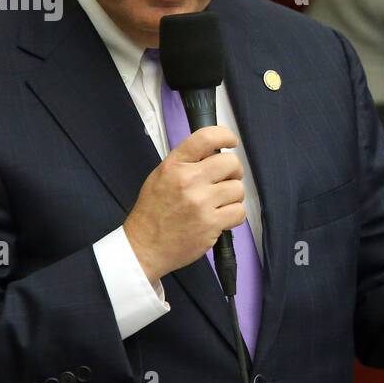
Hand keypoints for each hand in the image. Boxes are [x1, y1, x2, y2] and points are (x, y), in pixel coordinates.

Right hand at [124, 125, 244, 281]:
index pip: (206, 137)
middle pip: (231, 163)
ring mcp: (201, 203)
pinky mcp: (211, 224)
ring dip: (232, 196)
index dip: (225, 136)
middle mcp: (188, 181)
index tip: (231, 141)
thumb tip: (215, 152)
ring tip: (218, 203)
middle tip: (226, 180)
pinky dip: (233, 215)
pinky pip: (239, 212)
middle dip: (233, 171)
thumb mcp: (161, 176)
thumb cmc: (153, 212)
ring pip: (238, 189)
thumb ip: (186, 163)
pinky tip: (220, 217)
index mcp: (175, 165)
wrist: (144, 247)